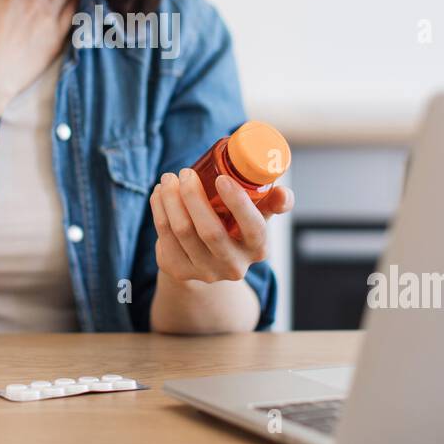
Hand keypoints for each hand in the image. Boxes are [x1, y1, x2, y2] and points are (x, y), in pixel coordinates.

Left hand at [149, 167, 293, 282]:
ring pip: (182, 231)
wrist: (208, 260)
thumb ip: (271, 202)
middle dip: (193, 196)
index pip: (253, 229)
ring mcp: (204, 271)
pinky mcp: (179, 270)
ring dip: (171, 199)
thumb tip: (284, 193)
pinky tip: (160, 194)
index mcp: (258, 249)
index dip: (239, 204)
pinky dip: (159, 208)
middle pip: (210, 232)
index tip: (222, 178)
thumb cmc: (236, 227)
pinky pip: (164, 235)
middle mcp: (233, 266)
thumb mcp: (257, 216)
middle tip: (185, 172)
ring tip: (168, 178)